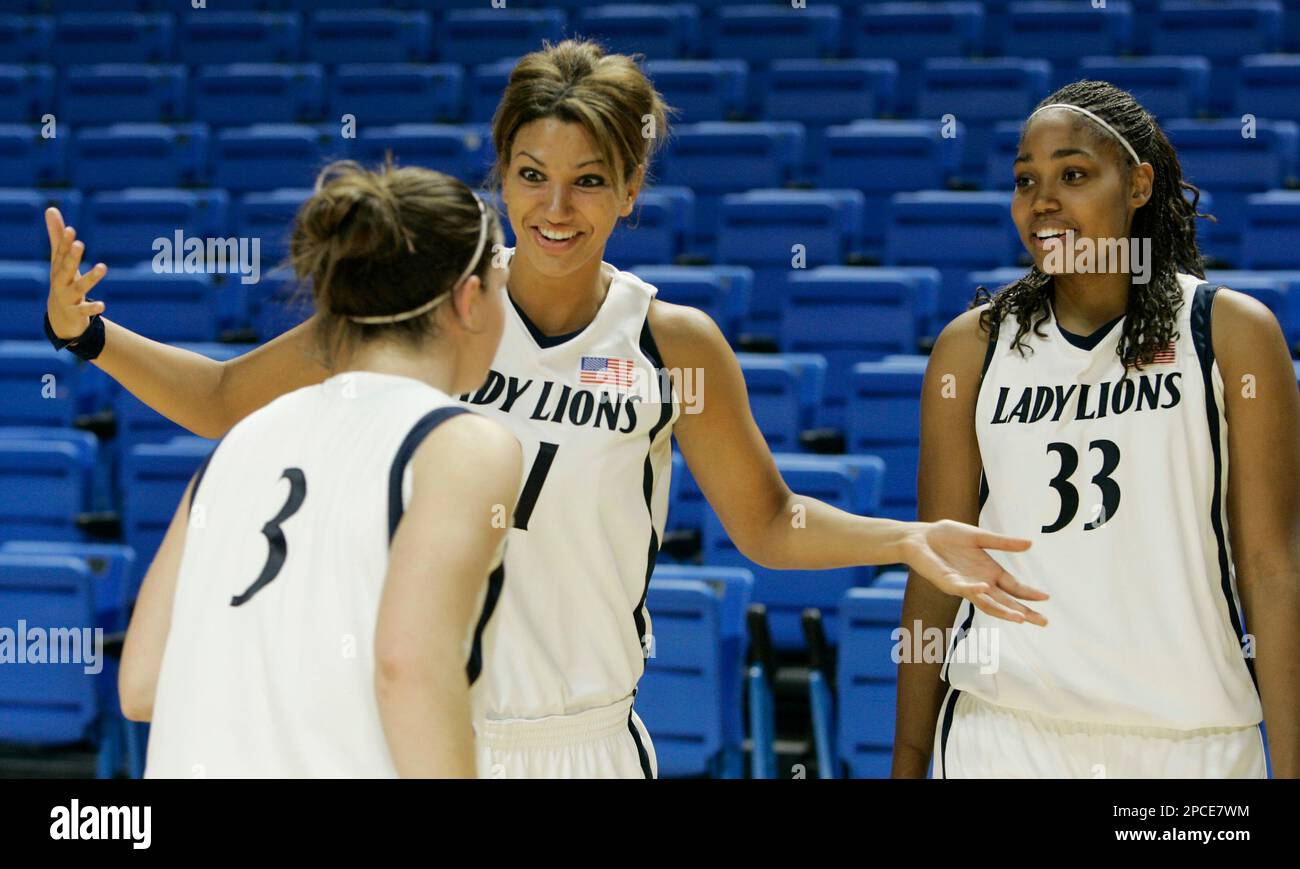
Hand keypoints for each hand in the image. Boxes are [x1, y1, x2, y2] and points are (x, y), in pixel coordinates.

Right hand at [45, 207, 107, 340]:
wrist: (59, 317)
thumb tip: (51, 208)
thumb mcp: (60, 260)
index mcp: (57, 268)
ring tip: (103, 267)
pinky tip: (103, 305)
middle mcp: (59, 282)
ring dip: (91, 278)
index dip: (64, 242)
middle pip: (65, 268)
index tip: (72, 229)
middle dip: (72, 257)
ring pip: (79, 287)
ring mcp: (67, 298)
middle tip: (79, 244)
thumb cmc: (62, 281)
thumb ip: (57, 236)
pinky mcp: (76, 313)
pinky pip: (84, 310)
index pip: (60, 253)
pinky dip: (92, 308)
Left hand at [900, 519, 1048, 625]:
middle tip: (1043, 622)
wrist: (920, 537)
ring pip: (987, 602)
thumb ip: (1003, 543)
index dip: (1029, 594)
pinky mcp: (947, 582)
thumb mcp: (979, 537)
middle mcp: (980, 582)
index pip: (1014, 588)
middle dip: (1024, 612)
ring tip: (1020, 617)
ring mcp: (964, 585)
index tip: (1046, 598)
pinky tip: (985, 587)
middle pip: (1006, 602)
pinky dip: (974, 589)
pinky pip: (962, 588)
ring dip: (1003, 610)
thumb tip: (1030, 544)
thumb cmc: (947, 537)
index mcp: (990, 572)